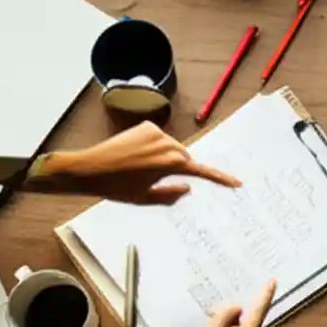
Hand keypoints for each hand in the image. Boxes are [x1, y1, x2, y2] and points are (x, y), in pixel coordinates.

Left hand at [31, 122, 241, 203]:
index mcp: (170, 164)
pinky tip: (137, 158)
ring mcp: (155, 133)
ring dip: (165, 159)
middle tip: (158, 182)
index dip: (221, 179)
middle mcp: (167, 144)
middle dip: (180, 170)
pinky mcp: (145, 127)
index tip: (236, 184)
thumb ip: (172, 194)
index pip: (202, 172)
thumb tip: (187, 188)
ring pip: (172, 149)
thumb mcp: (146, 198)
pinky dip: (155, 149)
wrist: (89, 169)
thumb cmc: (116, 187)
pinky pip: (159, 140)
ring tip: (141, 171)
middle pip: (185, 159)